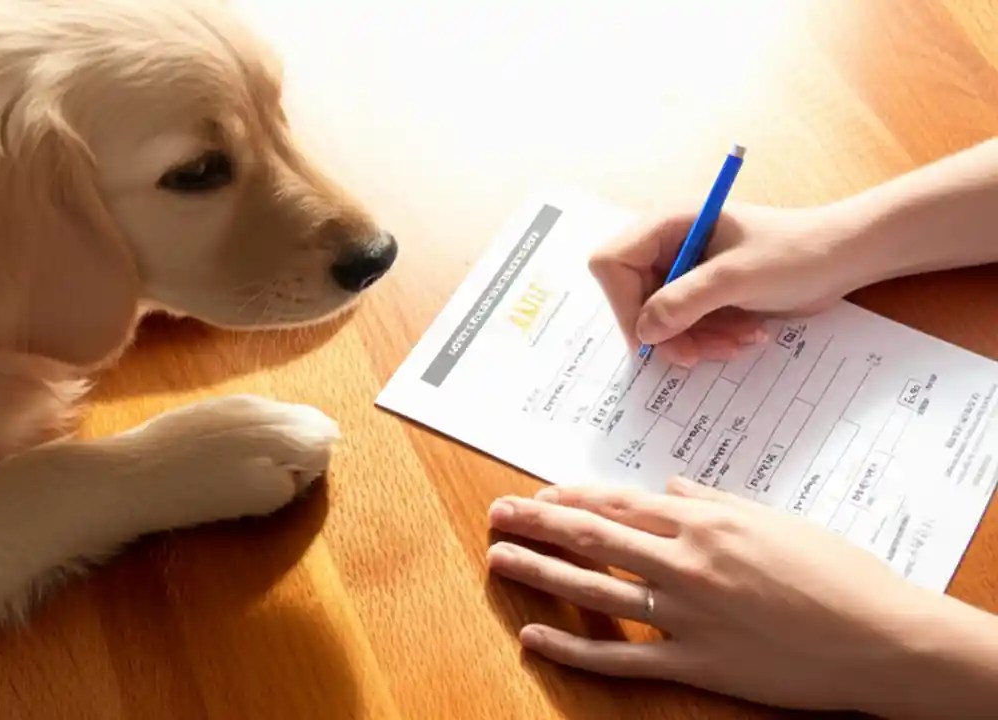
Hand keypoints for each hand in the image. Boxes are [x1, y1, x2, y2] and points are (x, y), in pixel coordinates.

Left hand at [486, 477, 941, 712]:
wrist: (882, 638)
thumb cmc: (838, 572)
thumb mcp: (777, 520)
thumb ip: (715, 502)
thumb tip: (671, 487)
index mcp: (704, 522)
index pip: (617, 504)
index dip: (569, 497)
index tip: (536, 495)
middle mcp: (684, 561)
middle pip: (592, 537)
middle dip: (536, 523)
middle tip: (496, 515)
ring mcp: (684, 615)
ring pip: (593, 587)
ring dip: (539, 571)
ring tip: (498, 560)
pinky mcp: (693, 663)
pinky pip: (618, 657)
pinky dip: (573, 648)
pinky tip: (534, 636)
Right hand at [588, 203, 860, 366]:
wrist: (845, 258)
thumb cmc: (795, 252)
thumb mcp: (737, 277)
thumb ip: (685, 301)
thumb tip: (644, 332)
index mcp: (668, 223)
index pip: (613, 263)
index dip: (623, 303)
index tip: (651, 335)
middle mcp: (668, 245)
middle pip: (634, 298)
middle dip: (668, 330)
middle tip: (696, 354)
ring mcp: (685, 270)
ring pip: (661, 319)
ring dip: (694, 339)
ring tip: (735, 342)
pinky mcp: (704, 292)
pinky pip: (686, 325)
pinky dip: (709, 339)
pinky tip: (743, 336)